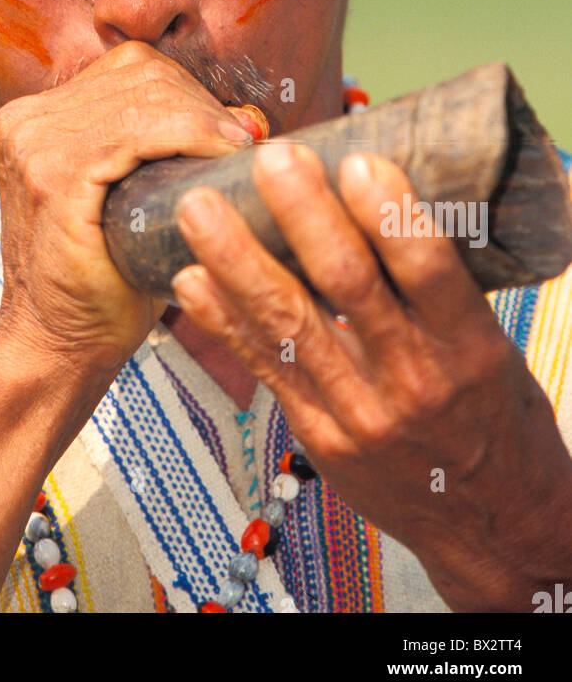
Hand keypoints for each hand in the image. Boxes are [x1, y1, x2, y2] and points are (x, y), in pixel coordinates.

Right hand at [0, 40, 255, 383]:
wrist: (62, 346)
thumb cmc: (110, 277)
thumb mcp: (141, 196)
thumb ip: (178, 147)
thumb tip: (251, 118)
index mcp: (39, 114)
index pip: (133, 67)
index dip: (190, 92)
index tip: (229, 133)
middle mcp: (26, 119)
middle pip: (140, 73)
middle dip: (202, 104)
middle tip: (242, 145)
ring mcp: (31, 143)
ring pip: (144, 96)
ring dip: (203, 119)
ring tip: (237, 151)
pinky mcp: (51, 176)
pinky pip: (133, 132)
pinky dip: (187, 135)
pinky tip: (218, 154)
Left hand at [170, 142, 571, 610]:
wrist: (489, 524)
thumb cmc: (491, 416)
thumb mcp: (489, 346)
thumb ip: (437, 288)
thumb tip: (375, 197)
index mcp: (469, 348)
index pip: (430, 269)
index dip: (390, 212)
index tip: (357, 157)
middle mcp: (414, 380)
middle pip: (349, 285)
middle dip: (303, 215)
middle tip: (270, 159)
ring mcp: (360, 413)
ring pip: (289, 324)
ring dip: (237, 259)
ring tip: (199, 209)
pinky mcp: (320, 435)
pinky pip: (266, 368)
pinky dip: (222, 320)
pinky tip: (190, 279)